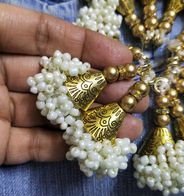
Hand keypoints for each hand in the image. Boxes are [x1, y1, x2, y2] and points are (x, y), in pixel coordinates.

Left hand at [0, 4, 148, 164]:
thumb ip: (25, 29)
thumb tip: (84, 46)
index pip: (46, 37)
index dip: (87, 45)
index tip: (124, 58)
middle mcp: (1, 78)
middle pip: (59, 80)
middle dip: (101, 87)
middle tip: (137, 97)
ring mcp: (1, 113)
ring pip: (55, 116)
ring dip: (93, 123)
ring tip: (130, 127)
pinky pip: (36, 146)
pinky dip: (67, 146)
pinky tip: (96, 145)